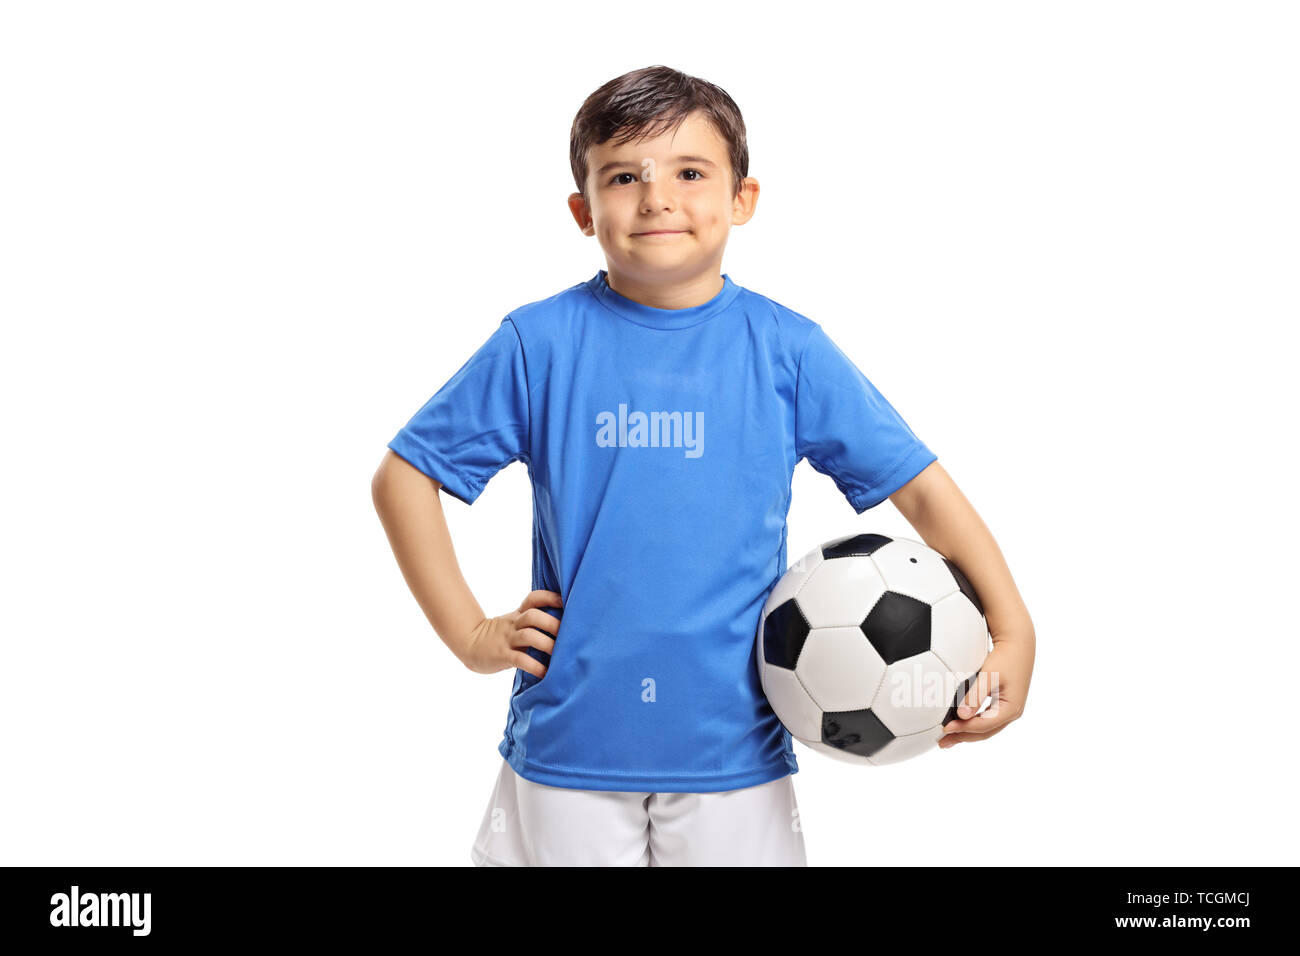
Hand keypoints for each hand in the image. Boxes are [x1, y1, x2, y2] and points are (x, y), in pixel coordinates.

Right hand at [459, 590, 562, 677]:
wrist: (469, 645)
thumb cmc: (499, 635)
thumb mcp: (513, 622)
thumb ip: (532, 620)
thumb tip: (563, 623)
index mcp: (518, 615)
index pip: (533, 599)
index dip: (549, 597)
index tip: (566, 602)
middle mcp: (514, 624)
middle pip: (533, 616)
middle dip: (552, 623)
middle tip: (569, 633)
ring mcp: (508, 640)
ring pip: (529, 636)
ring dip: (547, 644)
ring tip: (561, 654)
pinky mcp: (503, 656)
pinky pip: (520, 659)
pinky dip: (535, 666)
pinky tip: (546, 673)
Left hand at [938, 631, 1033, 747]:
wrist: (1018, 644)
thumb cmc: (1004, 657)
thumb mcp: (989, 675)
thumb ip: (975, 695)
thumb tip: (962, 715)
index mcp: (1010, 708)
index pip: (983, 726)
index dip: (963, 728)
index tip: (944, 729)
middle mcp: (1012, 713)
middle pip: (985, 732)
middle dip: (963, 737)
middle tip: (942, 742)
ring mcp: (1009, 709)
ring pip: (986, 728)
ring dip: (967, 733)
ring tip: (948, 738)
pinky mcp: (1004, 704)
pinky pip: (987, 720)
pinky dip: (973, 724)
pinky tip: (960, 723)